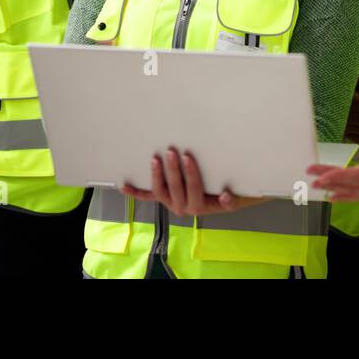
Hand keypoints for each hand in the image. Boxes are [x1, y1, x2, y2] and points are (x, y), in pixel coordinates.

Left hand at [121, 148, 266, 216]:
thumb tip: (226, 196)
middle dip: (172, 169)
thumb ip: (229, 201)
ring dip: (156, 175)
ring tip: (155, 159)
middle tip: (172, 150)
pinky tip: (124, 186)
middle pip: (174, 187)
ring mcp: (170, 202)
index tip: (188, 157)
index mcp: (198, 206)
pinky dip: (135, 192)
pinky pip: (148, 196)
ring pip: (159, 190)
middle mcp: (181, 207)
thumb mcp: (234, 198)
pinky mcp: (163, 198)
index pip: (193, 187)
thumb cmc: (227, 194)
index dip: (190, 173)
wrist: (222, 201)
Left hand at [307, 137, 358, 200]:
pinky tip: (335, 196)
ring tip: (316, 187)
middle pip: (351, 183)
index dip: (339, 176)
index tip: (321, 176)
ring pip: (354, 191)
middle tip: (309, 176)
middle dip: (330, 180)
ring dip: (334, 188)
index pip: (358, 175)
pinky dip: (346, 196)